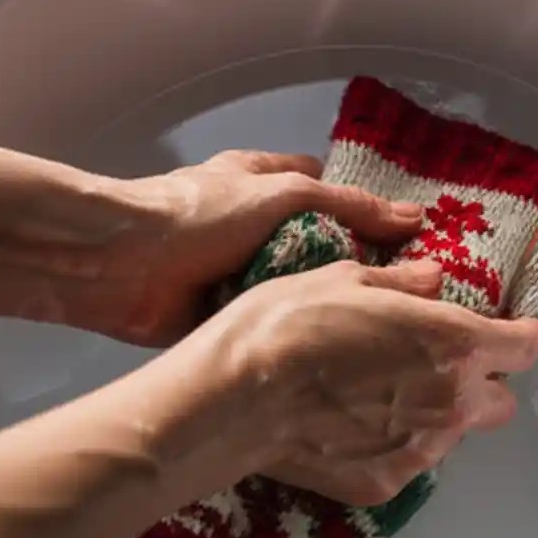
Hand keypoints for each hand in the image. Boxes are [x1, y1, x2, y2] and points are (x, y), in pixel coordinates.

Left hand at [80, 150, 423, 344]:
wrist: (121, 266)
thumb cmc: (201, 214)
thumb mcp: (285, 197)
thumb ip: (348, 207)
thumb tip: (416, 218)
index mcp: (262, 183)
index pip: (325, 189)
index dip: (363, 209)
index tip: (407, 241)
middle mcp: (252, 227)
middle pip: (314, 245)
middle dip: (350, 267)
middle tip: (405, 297)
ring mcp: (236, 273)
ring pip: (293, 289)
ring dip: (321, 306)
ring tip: (383, 333)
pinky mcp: (223, 316)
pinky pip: (267, 324)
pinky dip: (290, 334)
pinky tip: (336, 354)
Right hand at [200, 259, 537, 505]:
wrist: (236, 396)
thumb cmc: (289, 323)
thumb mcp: (346, 279)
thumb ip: (403, 283)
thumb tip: (432, 281)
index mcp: (454, 343)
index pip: (526, 347)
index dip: (517, 336)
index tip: (503, 330)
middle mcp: (452, 402)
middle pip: (501, 401)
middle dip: (480, 382)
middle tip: (434, 364)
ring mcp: (421, 451)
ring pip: (453, 434)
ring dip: (435, 415)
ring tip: (378, 396)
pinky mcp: (387, 484)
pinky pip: (409, 463)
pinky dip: (392, 447)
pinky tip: (350, 427)